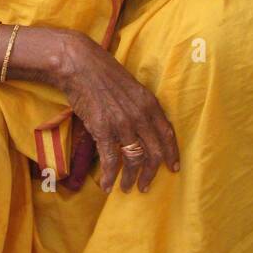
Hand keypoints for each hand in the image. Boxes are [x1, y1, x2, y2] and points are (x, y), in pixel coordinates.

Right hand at [52, 32, 178, 193]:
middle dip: (151, 174)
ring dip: (130, 178)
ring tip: (127, 188)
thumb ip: (140, 108)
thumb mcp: (132, 87)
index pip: (167, 134)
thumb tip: (143, 129)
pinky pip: (110, 160)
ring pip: (133, 160)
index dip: (171, 154)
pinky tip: (106, 185)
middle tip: (145, 186)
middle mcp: (140, 116)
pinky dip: (109, 176)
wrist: (79, 64)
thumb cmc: (103, 73)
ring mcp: (123, 124)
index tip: (173, 168)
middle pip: (153, 153)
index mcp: (150, 103)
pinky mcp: (103, 130)